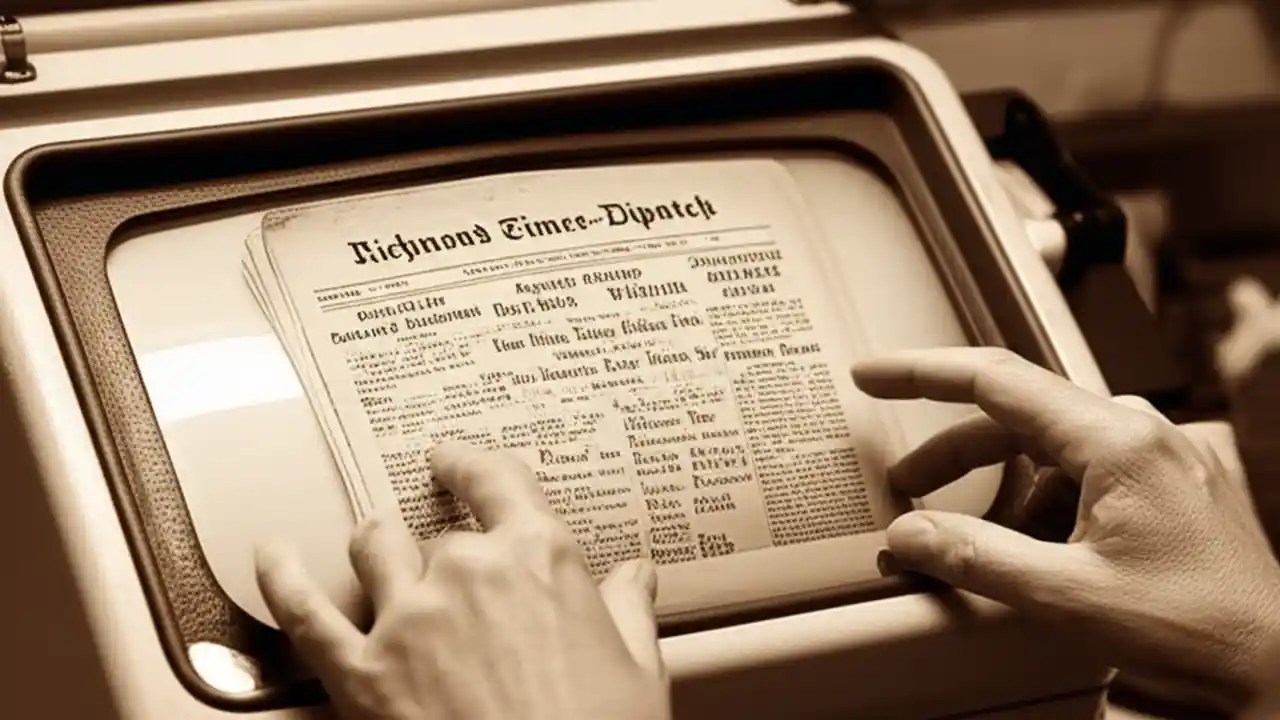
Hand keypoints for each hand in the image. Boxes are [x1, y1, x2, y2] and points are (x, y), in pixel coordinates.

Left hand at [256, 442, 669, 719]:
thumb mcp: (638, 673)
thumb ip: (628, 613)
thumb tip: (636, 578)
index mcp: (538, 558)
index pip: (497, 480)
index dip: (472, 463)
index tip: (456, 460)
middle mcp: (467, 572)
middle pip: (443, 534)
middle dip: (449, 550)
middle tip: (459, 575)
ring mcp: (408, 620)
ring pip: (375, 546)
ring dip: (379, 542)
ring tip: (379, 544)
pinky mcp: (362, 673)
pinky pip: (305, 612)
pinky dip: (280, 577)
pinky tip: (271, 556)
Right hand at [853, 348, 1279, 712]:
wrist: (1277, 666)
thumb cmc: (1201, 629)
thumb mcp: (1068, 596)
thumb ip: (977, 558)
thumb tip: (912, 533)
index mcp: (1117, 440)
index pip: (995, 379)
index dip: (920, 374)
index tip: (872, 375)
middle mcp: (1141, 433)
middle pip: (1015, 418)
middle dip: (951, 454)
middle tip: (904, 486)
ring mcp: (1159, 457)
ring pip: (1048, 449)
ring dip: (998, 488)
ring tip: (969, 538)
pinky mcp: (1167, 485)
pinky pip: (1082, 474)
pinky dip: (1040, 505)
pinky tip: (1030, 551)